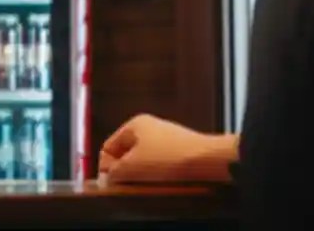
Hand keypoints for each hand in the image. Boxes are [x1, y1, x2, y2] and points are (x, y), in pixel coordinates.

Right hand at [99, 114, 233, 183]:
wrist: (207, 160)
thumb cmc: (168, 158)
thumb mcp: (132, 167)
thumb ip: (114, 172)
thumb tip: (107, 178)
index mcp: (134, 125)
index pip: (108, 146)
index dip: (106, 166)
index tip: (109, 183)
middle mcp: (149, 128)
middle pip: (126, 154)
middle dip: (124, 172)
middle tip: (125, 187)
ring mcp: (165, 139)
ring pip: (143, 162)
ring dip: (140, 176)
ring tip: (143, 187)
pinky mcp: (178, 152)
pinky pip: (159, 165)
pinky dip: (156, 176)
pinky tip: (160, 185)